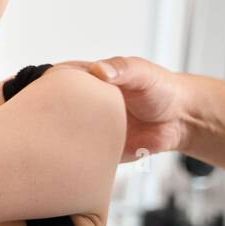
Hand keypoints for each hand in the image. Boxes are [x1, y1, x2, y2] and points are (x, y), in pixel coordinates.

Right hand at [56, 56, 189, 160]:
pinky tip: (81, 154)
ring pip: (66, 135)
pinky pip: (85, 156)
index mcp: (87, 81)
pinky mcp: (99, 149)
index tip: (42, 94)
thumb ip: (122, 68)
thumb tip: (100, 70)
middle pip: (55, 112)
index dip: (46, 89)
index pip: (56, 83)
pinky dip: (81, 157)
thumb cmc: (161, 89)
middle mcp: (83, 105)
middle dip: (51, 118)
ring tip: (66, 138)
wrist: (182, 119)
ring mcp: (89, 128)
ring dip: (65, 139)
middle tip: (53, 121)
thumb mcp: (142, 71)